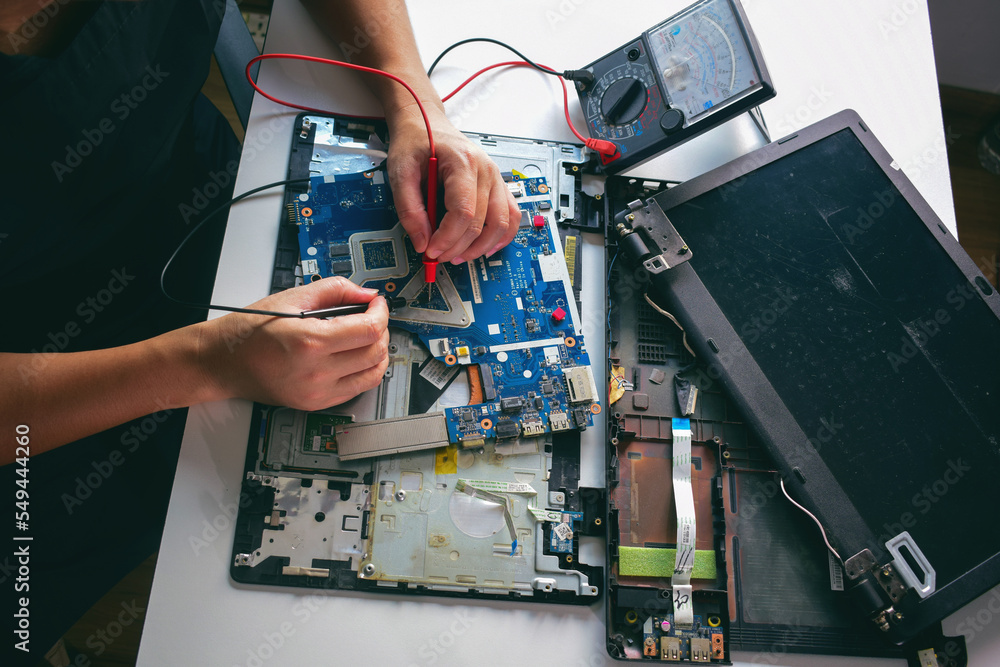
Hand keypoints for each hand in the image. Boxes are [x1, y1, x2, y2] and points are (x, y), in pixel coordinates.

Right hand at [203, 277, 388, 409]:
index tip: (377, 304)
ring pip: (373, 375)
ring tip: (367, 337)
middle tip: (371, 317)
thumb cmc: (249, 331)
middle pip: (376, 352)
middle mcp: (316, 372)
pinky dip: (364, 371)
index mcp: (311, 341)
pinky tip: (355, 357)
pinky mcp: (316, 404)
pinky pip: (357, 389)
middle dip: (381, 330)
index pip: (369, 329)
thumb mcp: (292, 298)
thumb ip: (335, 290)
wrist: (223, 362)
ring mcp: (317, 392)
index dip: (381, 312)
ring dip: (378, 353)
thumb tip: (366, 294)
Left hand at [385, 106, 520, 264]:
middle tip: (438, 256)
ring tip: (460, 257)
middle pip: (482, 222)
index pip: (464, 212)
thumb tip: (422, 242)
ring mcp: (495, 178)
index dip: (448, 238)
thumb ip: (409, 209)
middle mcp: (486, 170)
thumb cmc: (415, 142)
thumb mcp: (400, 172)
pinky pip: (510, 216)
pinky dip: (501, 236)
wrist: (426, 122)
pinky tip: (486, 248)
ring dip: (482, 247)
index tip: (431, 250)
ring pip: (501, 223)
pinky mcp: (497, 186)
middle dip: (460, 247)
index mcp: (463, 162)